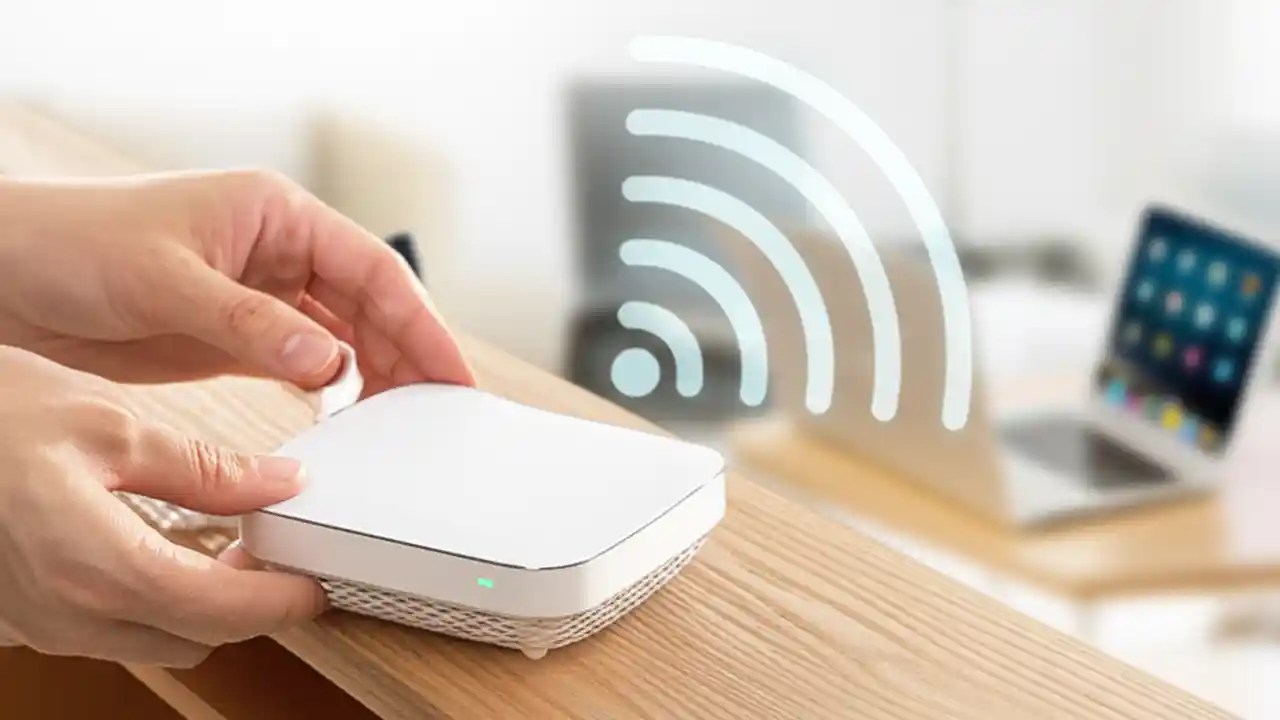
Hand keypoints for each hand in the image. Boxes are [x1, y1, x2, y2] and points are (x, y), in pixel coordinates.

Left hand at [0, 169, 473, 395]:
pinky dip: (331, 390)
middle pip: (367, 306)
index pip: (371, 269)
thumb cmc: (70, 245)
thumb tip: (327, 360)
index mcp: (275, 215)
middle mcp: (277, 252)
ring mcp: (258, 296)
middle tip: (438, 412)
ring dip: (374, 376)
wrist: (2, 276)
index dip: (421, 321)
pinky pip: (303, 363)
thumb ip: (248, 323)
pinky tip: (348, 419)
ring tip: (403, 424)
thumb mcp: (164, 282)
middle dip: (407, 355)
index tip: (451, 372)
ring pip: (342, 337)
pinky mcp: (236, 336)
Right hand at [0, 347, 324, 665]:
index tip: (316, 585)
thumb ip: (206, 469)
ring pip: (151, 641)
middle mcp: (67, 616)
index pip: (223, 614)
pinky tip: (157, 549)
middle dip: (247, 606)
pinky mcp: (20, 619)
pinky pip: (105, 630)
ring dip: (199, 608)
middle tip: (275, 553)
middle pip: (195, 639)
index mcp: (99, 568)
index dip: (283, 603)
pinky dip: (148, 603)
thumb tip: (280, 484)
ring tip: (225, 548)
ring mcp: (38, 626)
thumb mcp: (112, 426)